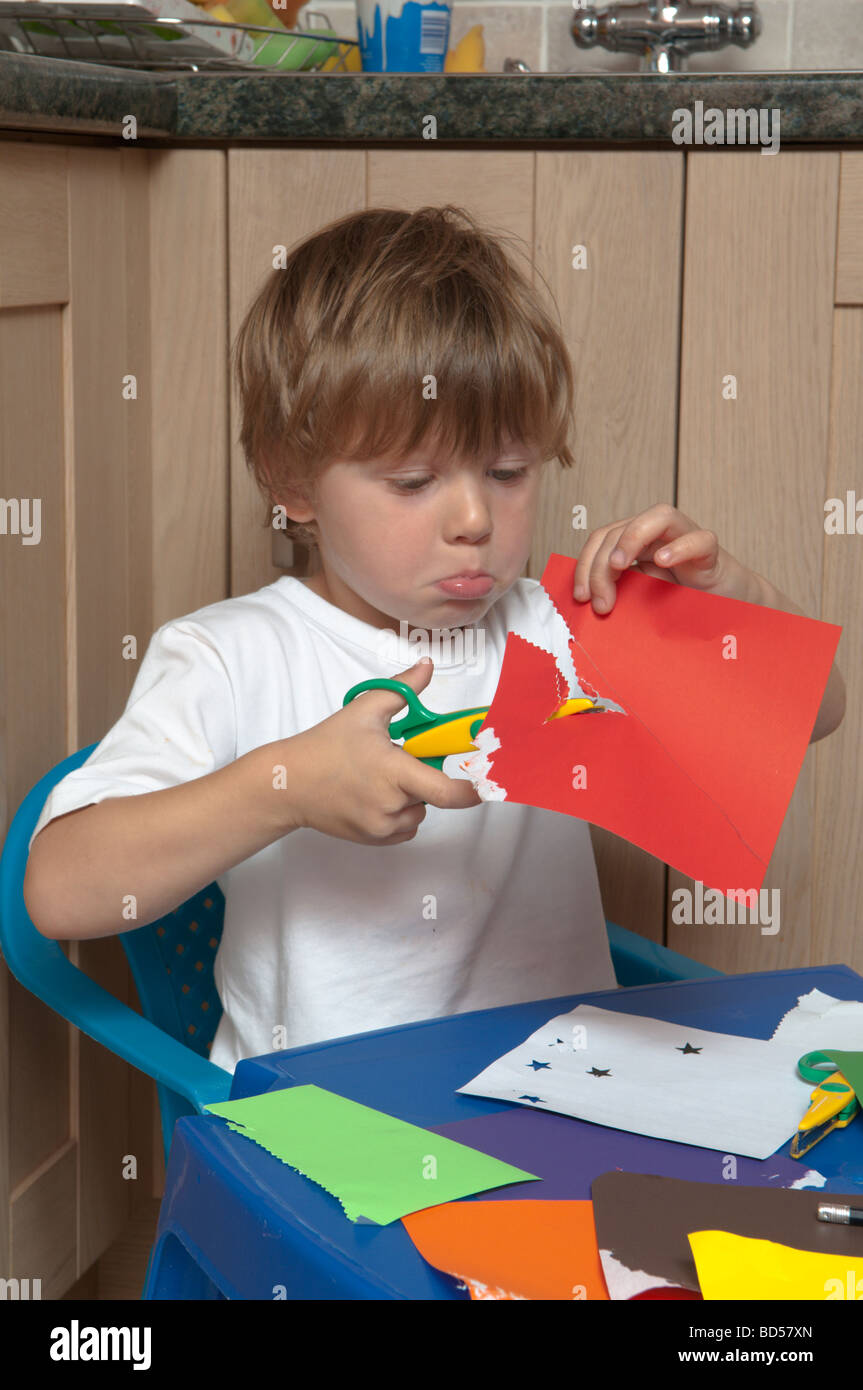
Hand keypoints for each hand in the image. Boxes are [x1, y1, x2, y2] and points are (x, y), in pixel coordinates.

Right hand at [282, 658, 481, 844]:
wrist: (290, 784)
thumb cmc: (325, 746)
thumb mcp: (364, 710)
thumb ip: (402, 689)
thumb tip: (428, 666)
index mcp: (393, 772)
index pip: (447, 792)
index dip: (473, 792)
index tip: (487, 784)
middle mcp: (390, 805)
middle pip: (432, 796)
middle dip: (423, 778)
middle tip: (397, 761)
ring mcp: (381, 827)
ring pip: (419, 812)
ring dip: (411, 798)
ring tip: (379, 779)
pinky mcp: (374, 839)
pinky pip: (405, 828)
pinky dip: (399, 814)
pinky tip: (374, 796)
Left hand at [573, 502, 753, 612]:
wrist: (727, 608)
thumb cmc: (680, 602)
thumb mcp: (639, 598)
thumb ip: (618, 592)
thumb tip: (584, 604)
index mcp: (636, 542)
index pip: (601, 539)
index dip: (585, 564)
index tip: (581, 597)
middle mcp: (657, 533)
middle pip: (620, 530)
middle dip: (602, 566)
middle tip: (602, 603)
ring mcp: (685, 537)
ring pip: (659, 516)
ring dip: (631, 538)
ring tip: (619, 566)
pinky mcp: (711, 552)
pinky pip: (698, 540)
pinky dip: (679, 547)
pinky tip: (663, 560)